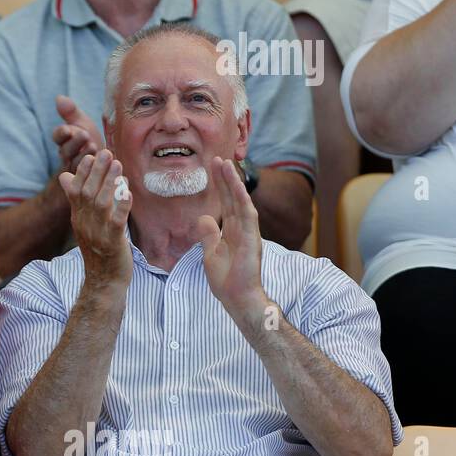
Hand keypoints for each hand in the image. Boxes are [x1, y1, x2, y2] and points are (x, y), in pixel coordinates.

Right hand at [53, 95, 102, 175]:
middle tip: (85, 135)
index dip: (62, 133)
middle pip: (65, 150)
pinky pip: (85, 175)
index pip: (58, 136)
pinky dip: (92, 168)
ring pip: (74, 162)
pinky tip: (101, 161)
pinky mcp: (83, 179)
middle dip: (75, 142)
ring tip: (93, 146)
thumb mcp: (82, 123)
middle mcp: (66, 154)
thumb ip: (71, 112)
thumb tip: (59, 97)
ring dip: (84, 154)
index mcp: (64, 139)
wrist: (102, 162)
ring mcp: (74, 167)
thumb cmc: (91, 140)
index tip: (68, 129)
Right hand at [59, 150, 131, 284]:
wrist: (103, 282)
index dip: (82, 173)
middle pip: (87, 193)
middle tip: (106, 152)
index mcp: (78, 218)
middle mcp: (84, 224)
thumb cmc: (98, 250)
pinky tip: (128, 194)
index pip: (75, 191)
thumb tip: (66, 177)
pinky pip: (116, 223)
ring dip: (109, 183)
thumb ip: (78, 201)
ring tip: (118, 165)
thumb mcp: (84, 224)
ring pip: (101, 204)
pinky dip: (122, 207)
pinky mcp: (112, 243)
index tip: (90, 155)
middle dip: (97, 171)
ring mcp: (97, 234)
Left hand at [196, 157, 267, 322]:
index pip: (225, 202)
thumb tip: (203, 217)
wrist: (237, 298)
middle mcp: (241, 228)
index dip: (220, 184)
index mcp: (231, 230)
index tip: (212, 166)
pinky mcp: (252, 240)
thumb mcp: (210, 253)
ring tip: (227, 165)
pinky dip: (243, 201)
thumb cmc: (226, 280)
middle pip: (232, 197)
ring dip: (234, 183)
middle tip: (218, 158)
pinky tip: (237, 188)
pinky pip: (248, 217)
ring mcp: (248, 233)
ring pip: (241, 202)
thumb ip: (208, 234)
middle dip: (226, 178)